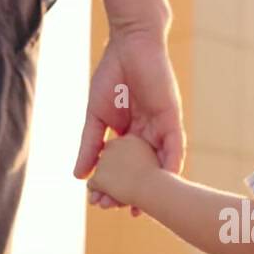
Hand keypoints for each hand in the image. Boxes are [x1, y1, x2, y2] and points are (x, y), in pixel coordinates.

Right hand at [74, 29, 184, 210]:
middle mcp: (147, 136)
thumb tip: (79, 175)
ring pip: (158, 164)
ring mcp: (161, 128)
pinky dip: (170, 164)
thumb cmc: (112, 75)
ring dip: (151, 185)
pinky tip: (165, 182)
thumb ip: (91, 145)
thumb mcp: (96, 117)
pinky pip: (174, 145)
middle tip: (116, 209)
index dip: (113, 185)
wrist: (129, 43)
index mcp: (129, 136)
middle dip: (130, 191)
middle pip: (141, 171)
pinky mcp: (171, 117)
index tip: (99, 203)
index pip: (123, 168)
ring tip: (139, 205)